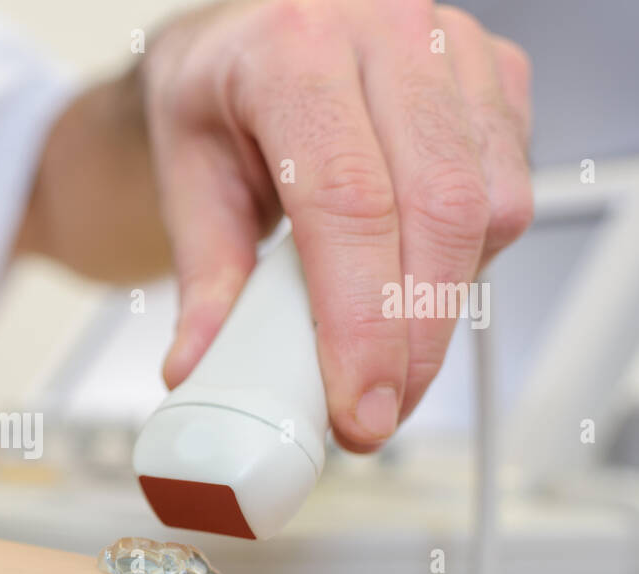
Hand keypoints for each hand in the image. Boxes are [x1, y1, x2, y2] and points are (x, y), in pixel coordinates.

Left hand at [143, 0, 531, 449]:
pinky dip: (468, 261)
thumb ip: (203, 280)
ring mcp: (449, 49)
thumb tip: (201, 369)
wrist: (251, 39)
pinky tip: (413, 276)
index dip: (362, 321)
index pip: (346, 202)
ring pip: (489, 207)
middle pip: (435, 210)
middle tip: (375, 411)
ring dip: (443, 306)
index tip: (359, 404)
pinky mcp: (493, 76)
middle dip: (413, 339)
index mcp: (289, 50)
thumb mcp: (187, 179)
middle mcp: (381, 32)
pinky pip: (510, 192)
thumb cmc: (218, 97)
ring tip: (382, 346)